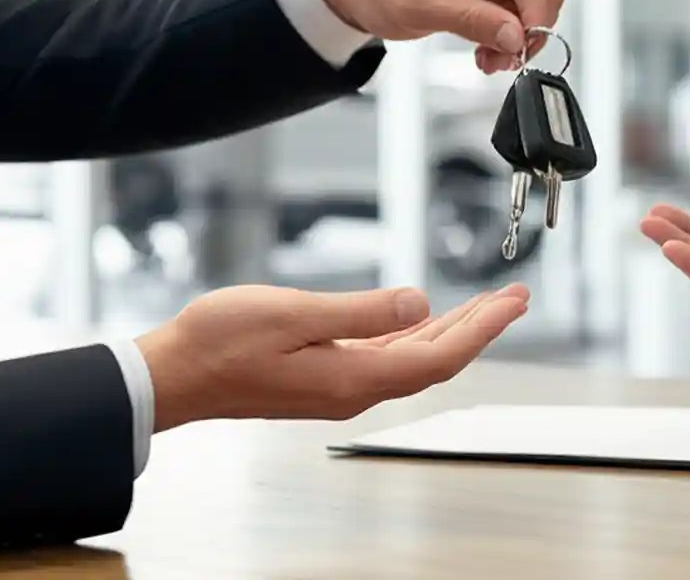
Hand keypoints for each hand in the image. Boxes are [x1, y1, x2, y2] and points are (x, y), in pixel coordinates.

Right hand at [135, 283, 528, 430]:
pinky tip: (424, 319)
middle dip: (481, 327)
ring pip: (415, 358)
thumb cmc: (220, 343)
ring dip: (453, 329)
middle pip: (437, 359)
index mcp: (354, 378)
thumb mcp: (293, 314)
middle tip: (515, 298)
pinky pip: (388, 357)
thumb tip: (419, 303)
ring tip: (485, 305)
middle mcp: (355, 389)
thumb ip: (361, 312)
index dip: (483, 329)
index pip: (440, 356)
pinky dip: (417, 335)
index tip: (514, 303)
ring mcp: (341, 386)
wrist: (174, 375)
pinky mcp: (326, 377)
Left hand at [314, 0, 565, 74]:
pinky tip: (486, 51)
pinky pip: (518, 11)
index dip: (535, 11)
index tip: (524, 47)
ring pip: (534, 2)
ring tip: (489, 59)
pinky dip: (507, 37)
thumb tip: (517, 38)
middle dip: (528, 27)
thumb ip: (472, 20)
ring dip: (517, 37)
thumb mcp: (419, 4)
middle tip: (507, 60)